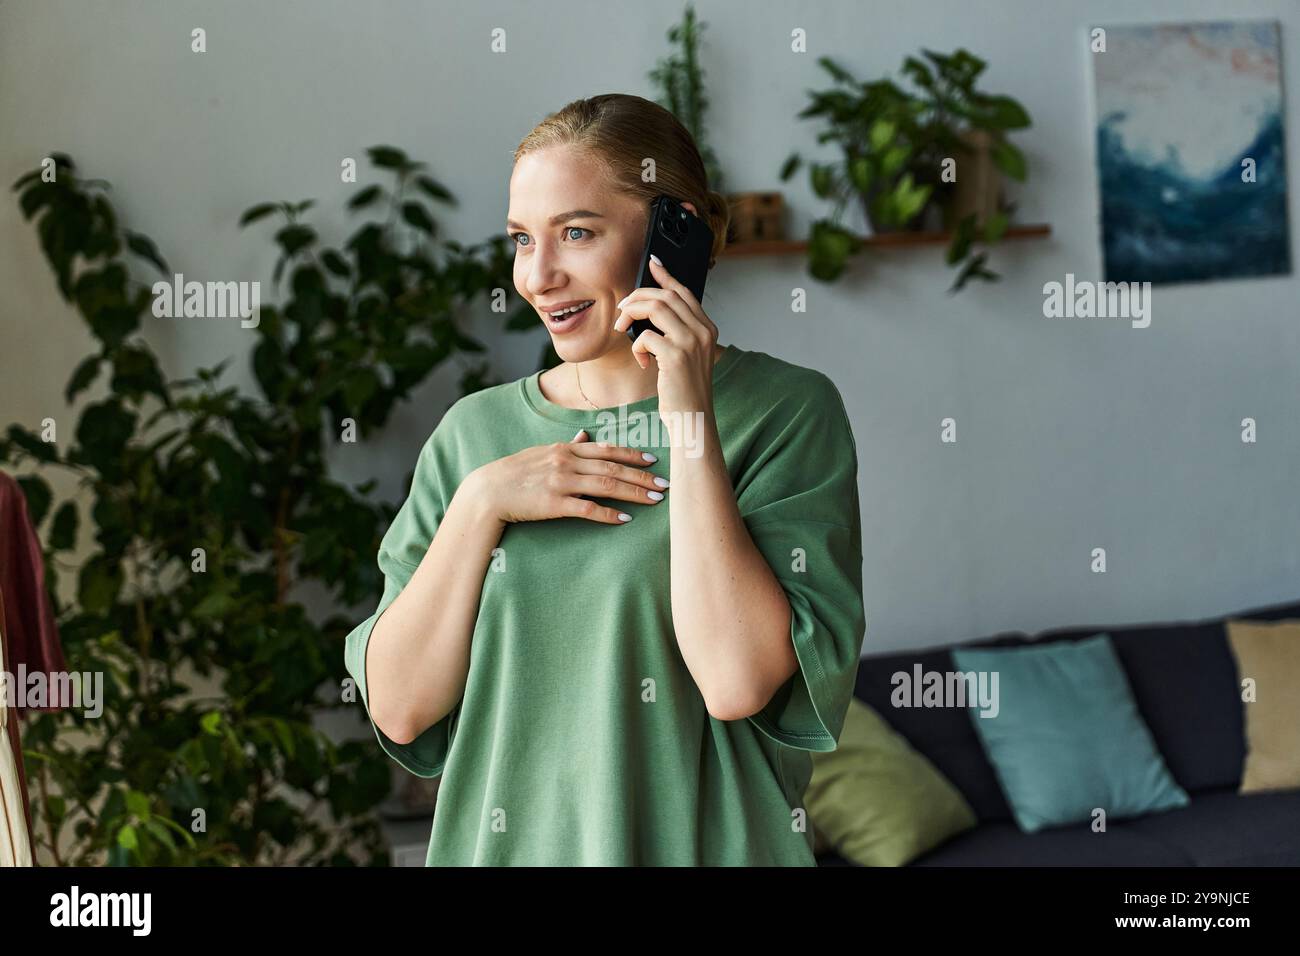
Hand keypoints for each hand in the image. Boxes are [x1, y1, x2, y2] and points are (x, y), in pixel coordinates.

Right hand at [466, 429, 666, 524]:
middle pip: (613, 468)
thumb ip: (567, 446)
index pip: (606, 449)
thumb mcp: (541, 452)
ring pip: (606, 486)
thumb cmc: (515, 473)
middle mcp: (566, 462)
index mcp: (565, 449)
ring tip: (655, 500)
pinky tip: (625, 519)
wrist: (488, 492)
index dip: (632, 454)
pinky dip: (608, 514)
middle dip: (642, 476)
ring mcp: (560, 482)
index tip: (653, 459)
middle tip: (665, 484)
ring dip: (634, 493)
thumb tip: (585, 436)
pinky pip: (587, 509)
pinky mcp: (554, 504)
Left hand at [612, 255, 718, 417]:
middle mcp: (703, 331)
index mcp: (707, 329)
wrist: (692, 419)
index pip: (684, 292)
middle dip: (638, 296)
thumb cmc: (684, 390)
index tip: (652, 263)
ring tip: (622, 327)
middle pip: (666, 295)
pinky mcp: (676, 355)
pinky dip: (636, 346)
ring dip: (631, 313)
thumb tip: (648, 310)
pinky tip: (642, 361)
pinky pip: (645, 336)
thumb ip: (675, 333)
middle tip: (622, 309)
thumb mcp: (685, 356)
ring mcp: (691, 342)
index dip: (666, 275)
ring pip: (655, 306)